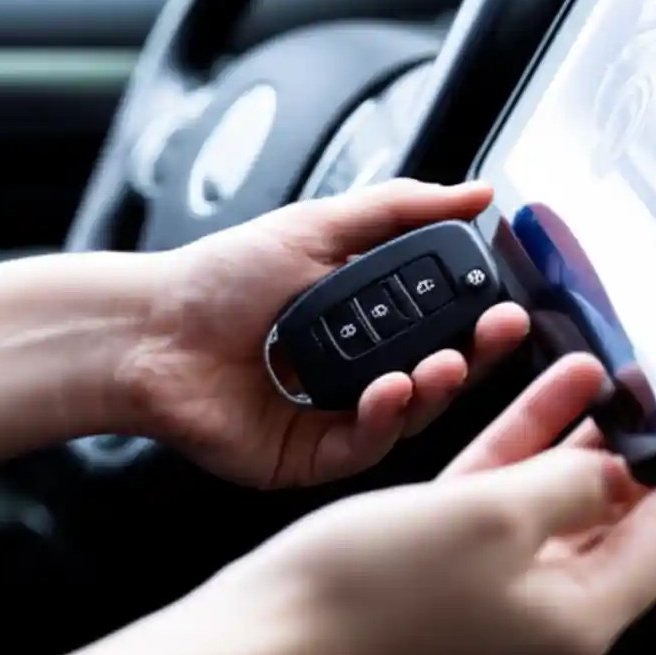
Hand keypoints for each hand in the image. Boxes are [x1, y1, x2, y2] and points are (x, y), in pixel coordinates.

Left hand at [125, 179, 529, 487]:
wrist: (150, 327)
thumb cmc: (219, 278)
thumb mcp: (316, 225)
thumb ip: (399, 210)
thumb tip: (475, 195)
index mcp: (360, 324)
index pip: (438, 329)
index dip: (475, 321)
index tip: (505, 303)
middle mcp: (351, 375)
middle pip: (433, 378)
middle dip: (471, 360)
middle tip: (496, 334)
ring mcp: (328, 420)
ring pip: (405, 419)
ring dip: (433, 392)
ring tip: (440, 364)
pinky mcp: (303, 459)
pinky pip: (360, 449)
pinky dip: (382, 422)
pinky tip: (387, 393)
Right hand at [162, 354, 655, 654]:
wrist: (269, 636)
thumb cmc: (365, 598)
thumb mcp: (492, 518)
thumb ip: (569, 486)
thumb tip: (609, 472)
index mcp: (573, 615)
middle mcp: (537, 611)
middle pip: (615, 522)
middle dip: (637, 451)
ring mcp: (486, 592)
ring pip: (555, 503)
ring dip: (577, 438)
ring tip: (598, 378)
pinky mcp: (439, 569)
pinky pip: (499, 503)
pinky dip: (517, 453)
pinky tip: (527, 411)